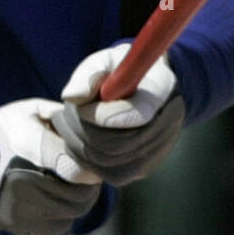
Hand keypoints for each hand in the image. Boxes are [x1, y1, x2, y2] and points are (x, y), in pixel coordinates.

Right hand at [0, 98, 101, 234]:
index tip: (92, 162)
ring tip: (71, 185)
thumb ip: (62, 118)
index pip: (80, 169)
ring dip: (78, 200)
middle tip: (84, 173)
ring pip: (72, 213)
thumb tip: (96, 127)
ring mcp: (19, 206)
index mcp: (31, 149)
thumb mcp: (28, 110)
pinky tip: (55, 200)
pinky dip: (63, 216)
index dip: (92, 167)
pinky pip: (56, 227)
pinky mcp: (14, 223)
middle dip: (88, 184)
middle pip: (81, 194)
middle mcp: (24, 180)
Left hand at [50, 43, 184, 185]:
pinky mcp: (144, 168)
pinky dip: (85, 158)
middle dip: (83, 128)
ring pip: (107, 161)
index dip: (104, 115)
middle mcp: (169, 122)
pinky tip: (78, 138)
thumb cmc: (119, 70)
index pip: (139, 112)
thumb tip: (72, 98)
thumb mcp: (104, 61)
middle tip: (64, 113)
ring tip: (68, 122)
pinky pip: (107, 172)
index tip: (78, 107)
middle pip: (118, 143)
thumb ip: (89, 74)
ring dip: (79, 143)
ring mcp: (159, 150)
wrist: (141, 88)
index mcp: (162, 87)